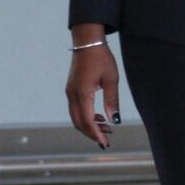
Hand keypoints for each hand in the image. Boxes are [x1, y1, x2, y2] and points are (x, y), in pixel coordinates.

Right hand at [65, 24, 119, 149]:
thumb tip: (115, 121)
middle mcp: (73, 94)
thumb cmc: (101, 58)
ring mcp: (70, 92)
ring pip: (76, 117)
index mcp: (83, 93)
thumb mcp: (111, 79)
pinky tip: (99, 117)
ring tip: (106, 127)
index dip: (96, 134)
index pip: (88, 121)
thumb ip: (112, 101)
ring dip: (89, 126)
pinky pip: (76, 109)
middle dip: (92, 133)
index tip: (105, 143)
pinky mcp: (71, 89)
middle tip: (107, 138)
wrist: (87, 41)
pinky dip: (85, 117)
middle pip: (79, 123)